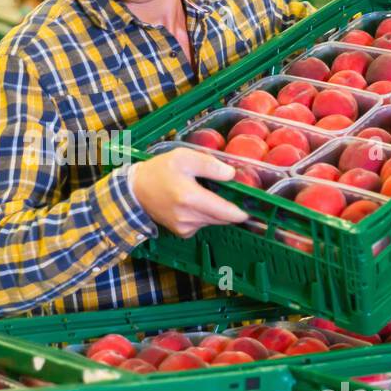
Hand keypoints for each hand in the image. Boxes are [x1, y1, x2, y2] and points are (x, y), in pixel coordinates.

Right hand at [130, 148, 249, 237]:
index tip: (254, 208)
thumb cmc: (160, 170)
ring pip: (213, 221)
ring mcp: (184, 227)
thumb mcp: (184, 157)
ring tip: (204, 193)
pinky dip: (204, 216)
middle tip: (229, 192)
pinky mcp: (182, 232)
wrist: (136, 189)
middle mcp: (188, 217)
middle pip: (222, 218)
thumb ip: (210, 164)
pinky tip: (194, 204)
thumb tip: (232, 174)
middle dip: (230, 208)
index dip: (242, 211)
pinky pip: (203, 225)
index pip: (226, 211)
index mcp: (190, 197)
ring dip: (216, 211)